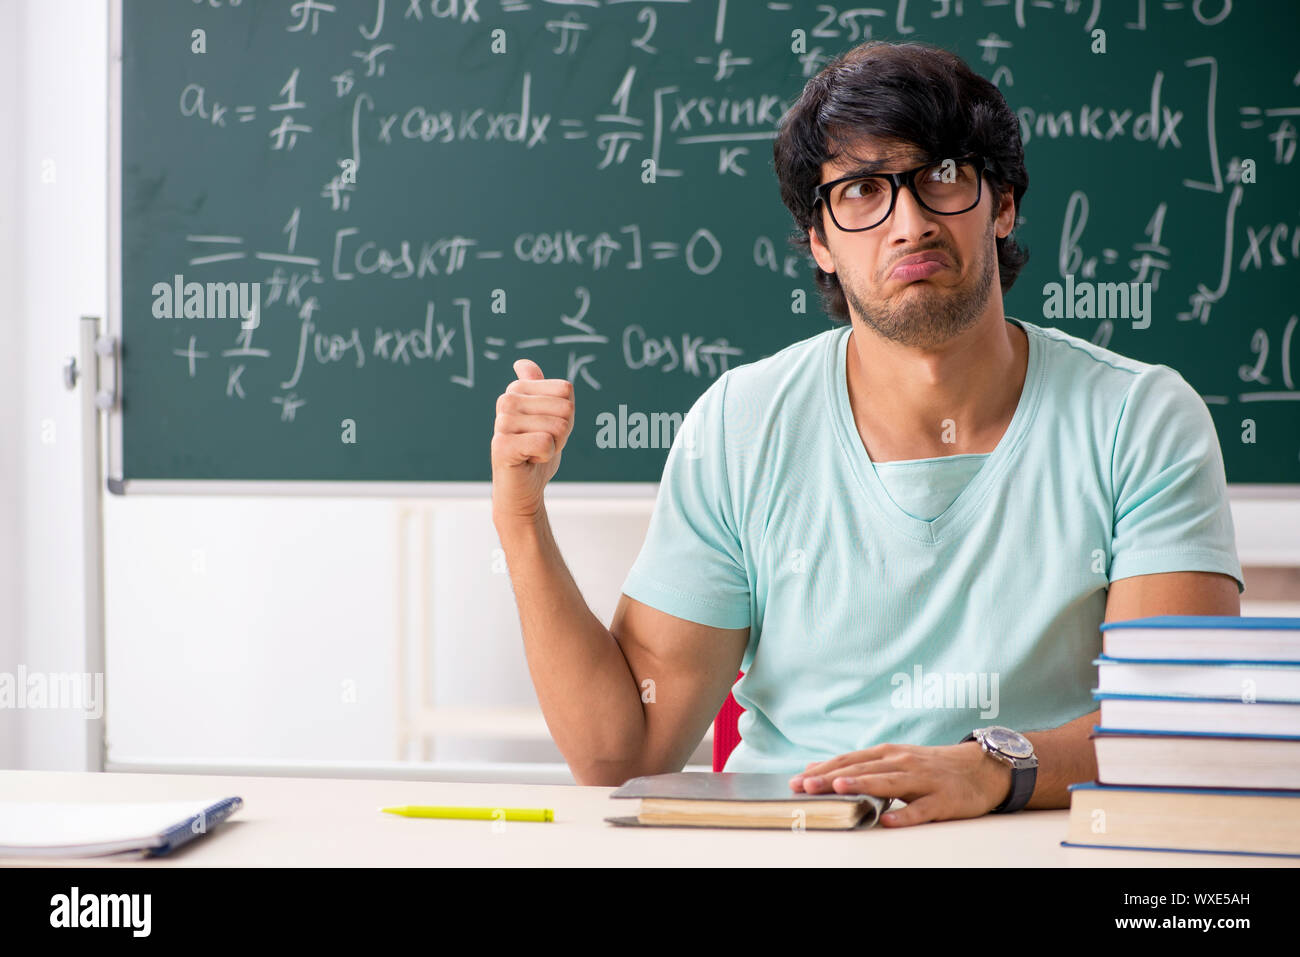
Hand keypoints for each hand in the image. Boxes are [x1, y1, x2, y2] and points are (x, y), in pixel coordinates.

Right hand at [490, 359, 574, 523]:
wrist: (522, 489)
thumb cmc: (535, 452)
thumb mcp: (547, 416)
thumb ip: (541, 388)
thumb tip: (522, 363)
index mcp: (517, 389)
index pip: (566, 390)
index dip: (566, 415)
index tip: (546, 429)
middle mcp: (506, 401)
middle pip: (565, 409)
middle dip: (562, 433)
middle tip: (540, 444)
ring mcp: (501, 423)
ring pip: (557, 427)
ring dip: (553, 446)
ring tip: (533, 452)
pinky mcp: (501, 446)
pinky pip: (545, 443)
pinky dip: (545, 456)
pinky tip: (528, 460)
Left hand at [787, 741, 1012, 826]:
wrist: (980, 768)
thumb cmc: (931, 767)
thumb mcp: (895, 761)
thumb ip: (862, 767)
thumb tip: (819, 770)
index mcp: (889, 754)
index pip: (850, 760)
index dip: (823, 770)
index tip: (798, 780)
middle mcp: (903, 763)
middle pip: (863, 769)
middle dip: (833, 777)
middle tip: (806, 786)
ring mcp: (923, 781)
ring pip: (889, 783)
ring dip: (863, 785)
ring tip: (840, 789)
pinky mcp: (943, 800)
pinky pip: (922, 809)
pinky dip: (906, 814)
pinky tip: (889, 820)